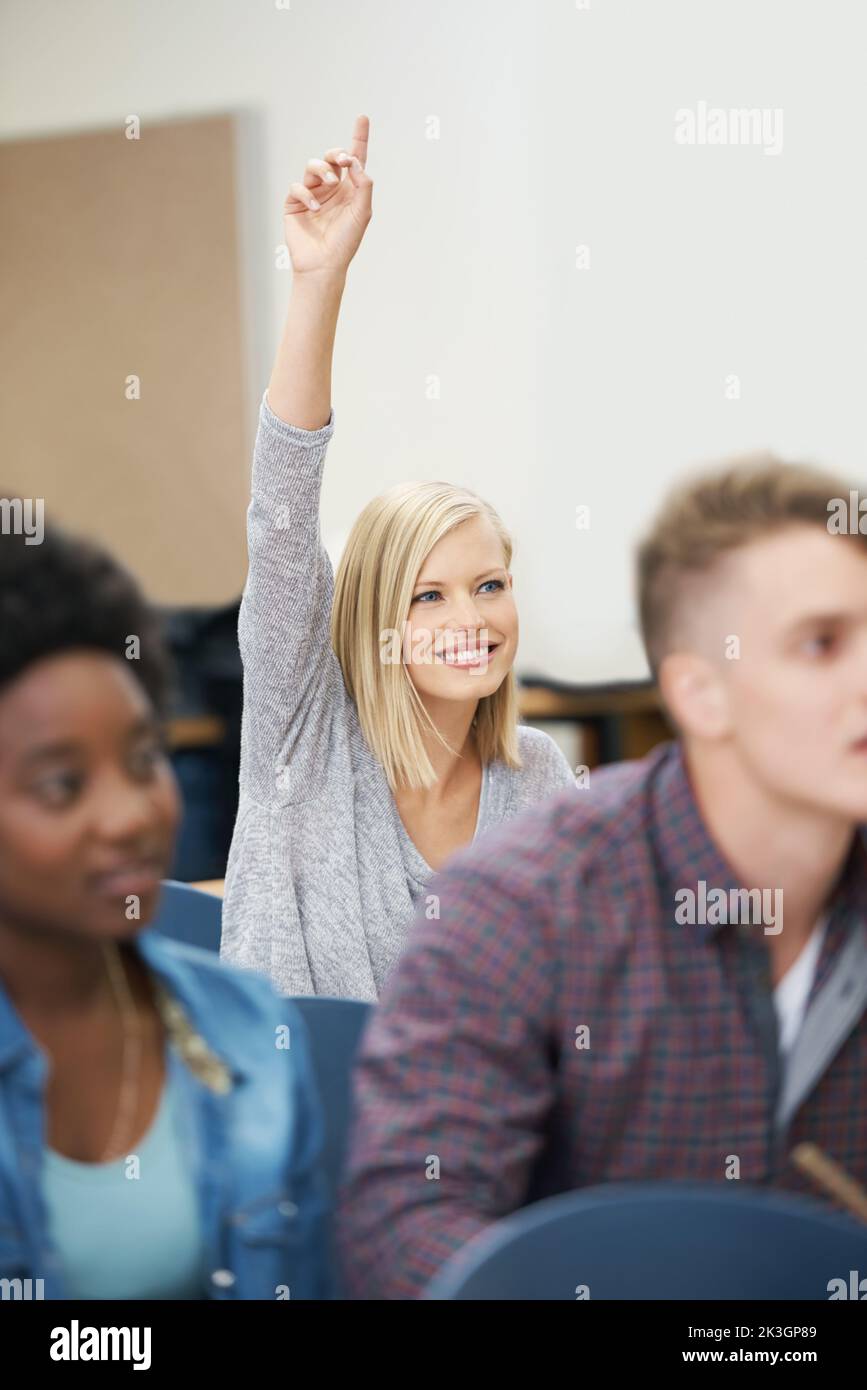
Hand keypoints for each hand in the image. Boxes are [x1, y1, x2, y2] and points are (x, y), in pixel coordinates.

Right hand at [282, 113, 372, 276]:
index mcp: (349, 190)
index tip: (363, 118)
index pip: (354, 160)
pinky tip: (314, 207)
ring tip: (331, 183)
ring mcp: (312, 194)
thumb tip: (357, 162)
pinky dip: (306, 193)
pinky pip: (298, 186)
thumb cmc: (345, 242)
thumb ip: (363, 186)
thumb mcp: (362, 213)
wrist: (323, 265)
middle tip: (343, 159)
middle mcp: (330, 189)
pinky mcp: (295, 203)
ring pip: (313, 166)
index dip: (358, 138)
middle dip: (337, 153)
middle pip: (331, 158)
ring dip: (322, 170)